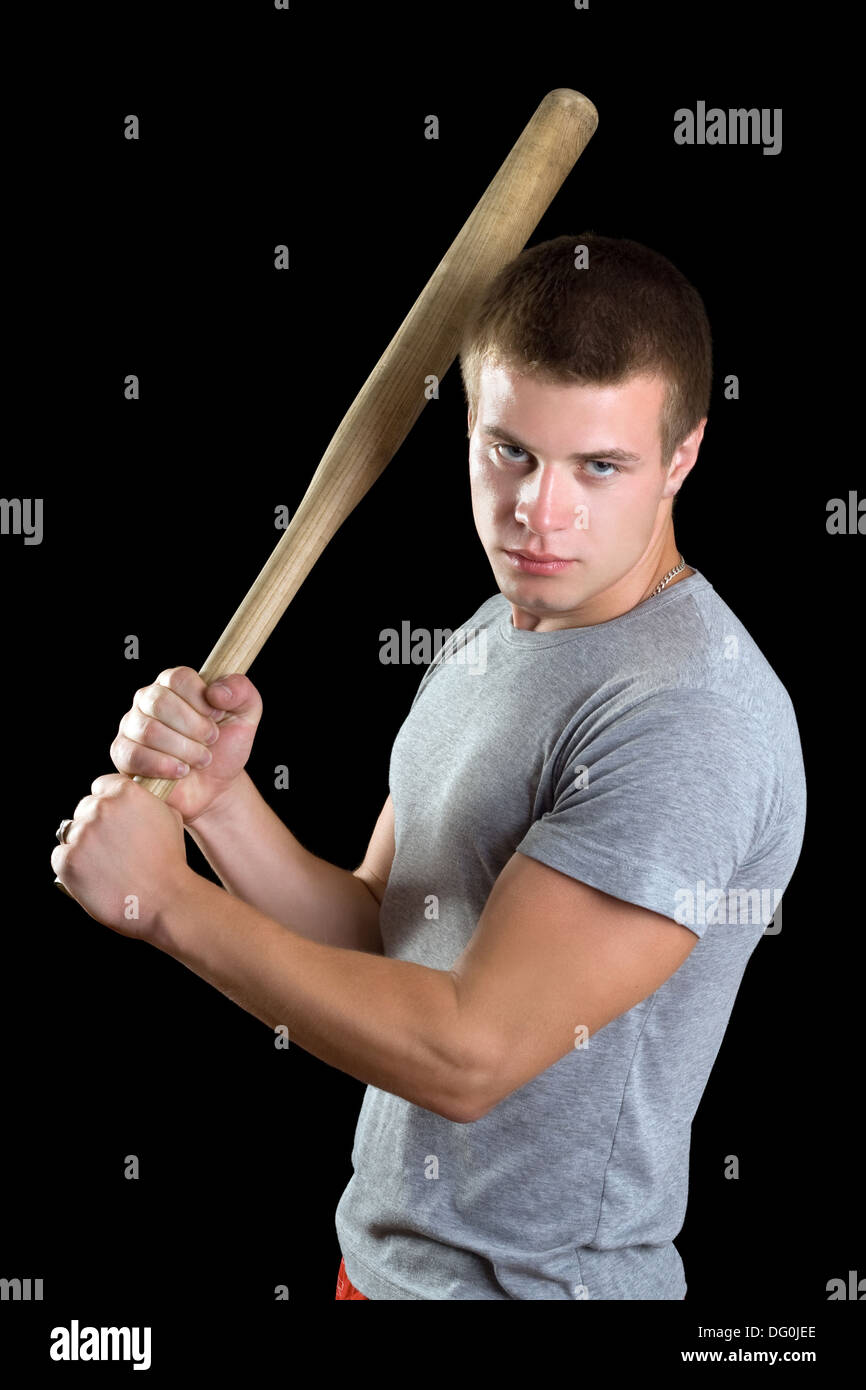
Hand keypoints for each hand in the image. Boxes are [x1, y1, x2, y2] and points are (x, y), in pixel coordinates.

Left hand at [51, 773, 194, 939]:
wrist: (165, 899)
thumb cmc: (170, 862)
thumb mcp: (169, 817)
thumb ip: (147, 802)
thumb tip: (136, 800)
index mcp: (126, 793)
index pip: (102, 786)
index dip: (109, 802)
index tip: (114, 819)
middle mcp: (101, 808)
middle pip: (85, 808)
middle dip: (95, 824)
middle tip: (111, 848)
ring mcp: (82, 834)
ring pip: (71, 833)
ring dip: (83, 845)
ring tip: (104, 866)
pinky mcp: (67, 860)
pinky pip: (60, 856)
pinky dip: (72, 866)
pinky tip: (93, 876)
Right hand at [110, 667, 262, 824]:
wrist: (215, 787)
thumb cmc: (226, 746)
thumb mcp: (246, 714)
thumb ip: (241, 690)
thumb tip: (216, 691)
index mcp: (174, 683)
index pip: (178, 678)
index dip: (201, 699)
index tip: (217, 717)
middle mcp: (148, 699)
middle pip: (160, 702)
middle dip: (194, 727)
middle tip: (211, 741)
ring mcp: (132, 726)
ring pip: (149, 730)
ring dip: (183, 749)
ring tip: (201, 759)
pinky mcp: (123, 754)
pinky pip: (134, 755)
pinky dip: (163, 765)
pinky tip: (182, 771)